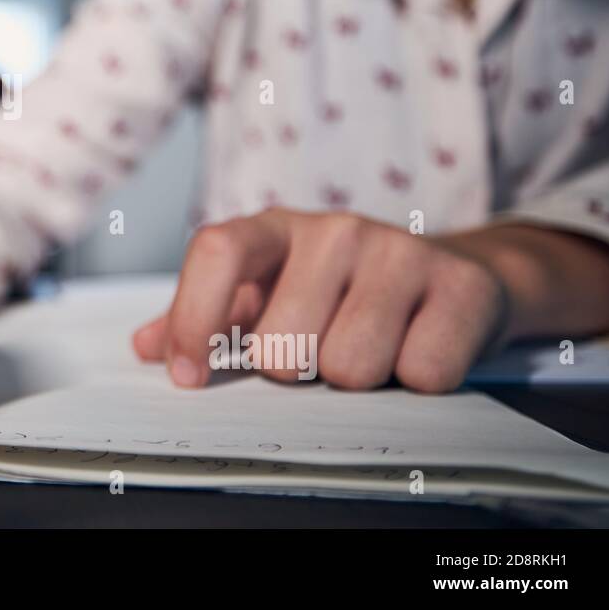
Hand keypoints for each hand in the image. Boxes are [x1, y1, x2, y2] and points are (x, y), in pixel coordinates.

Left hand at [131, 209, 510, 392]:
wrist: (449, 279)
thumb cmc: (337, 294)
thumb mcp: (265, 296)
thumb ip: (202, 319)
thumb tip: (147, 347)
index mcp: (275, 229)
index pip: (216, 253)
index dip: (194, 318)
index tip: (189, 376)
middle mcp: (335, 229)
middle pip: (283, 344)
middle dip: (296, 370)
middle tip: (319, 352)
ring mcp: (400, 251)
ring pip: (349, 367)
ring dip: (357, 380)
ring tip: (371, 350)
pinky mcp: (462, 285)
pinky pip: (422, 373)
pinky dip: (416, 380)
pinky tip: (416, 349)